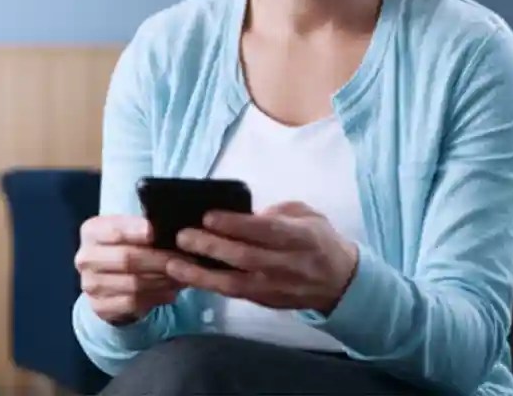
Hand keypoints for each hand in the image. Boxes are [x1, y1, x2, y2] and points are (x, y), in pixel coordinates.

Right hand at [75, 215, 182, 325]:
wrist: (107, 278)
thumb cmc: (124, 246)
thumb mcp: (128, 230)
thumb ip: (142, 227)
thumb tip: (168, 231)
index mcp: (91, 231)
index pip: (114, 231)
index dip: (135, 231)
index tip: (155, 233)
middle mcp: (86, 258)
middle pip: (127, 259)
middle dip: (160, 260)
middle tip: (185, 261)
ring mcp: (90, 284)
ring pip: (133, 284)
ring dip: (162, 281)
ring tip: (182, 277)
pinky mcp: (99, 306)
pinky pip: (132, 303)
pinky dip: (156, 297)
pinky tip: (170, 292)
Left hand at [165, 201, 358, 313]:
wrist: (340, 282)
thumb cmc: (317, 240)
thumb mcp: (306, 215)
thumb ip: (277, 211)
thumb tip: (243, 213)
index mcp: (302, 237)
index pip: (266, 230)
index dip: (236, 224)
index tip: (208, 216)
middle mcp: (289, 265)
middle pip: (245, 257)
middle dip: (211, 246)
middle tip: (182, 235)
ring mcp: (276, 287)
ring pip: (234, 283)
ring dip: (200, 273)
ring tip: (172, 263)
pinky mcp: (266, 301)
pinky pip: (233, 294)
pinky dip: (208, 285)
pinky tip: (186, 276)